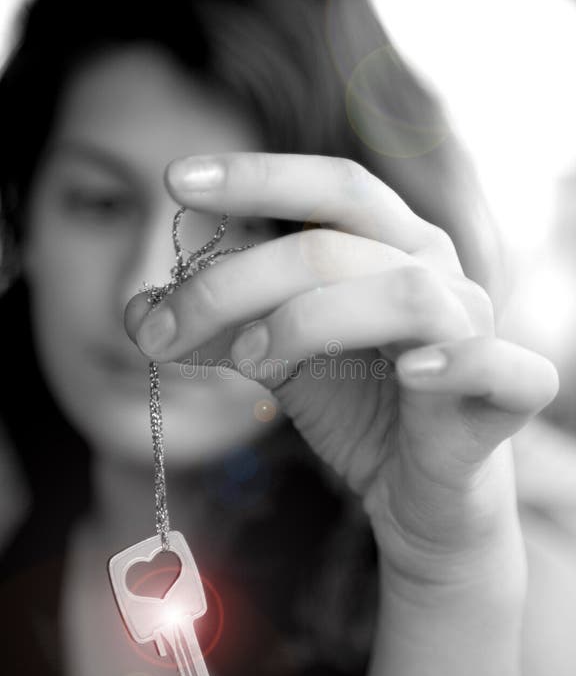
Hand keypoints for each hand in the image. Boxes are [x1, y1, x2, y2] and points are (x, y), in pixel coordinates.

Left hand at [125, 154, 558, 595]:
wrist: (420, 498)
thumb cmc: (358, 412)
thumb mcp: (275, 362)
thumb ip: (215, 331)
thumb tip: (137, 312)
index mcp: (387, 246)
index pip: (329, 188)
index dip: (258, 177)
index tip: (173, 181)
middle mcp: (435, 271)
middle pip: (338, 242)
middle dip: (240, 279)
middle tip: (165, 326)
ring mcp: (475, 329)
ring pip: (403, 292)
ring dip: (311, 321)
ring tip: (249, 362)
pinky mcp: (506, 394)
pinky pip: (497, 366)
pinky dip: (456, 363)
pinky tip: (408, 373)